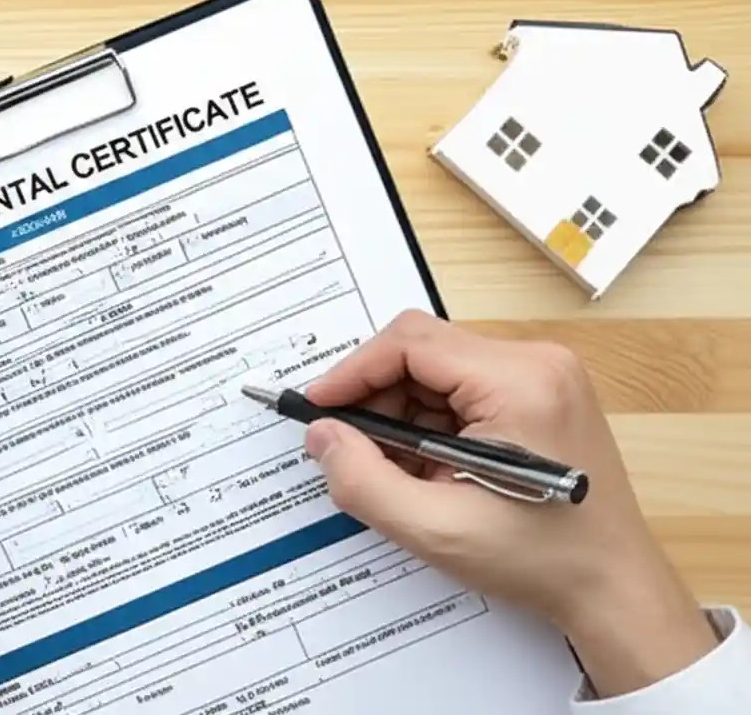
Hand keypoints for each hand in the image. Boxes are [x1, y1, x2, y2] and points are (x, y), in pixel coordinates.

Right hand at [303, 310, 716, 697]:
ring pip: (440, 368)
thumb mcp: (435, 528)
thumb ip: (363, 479)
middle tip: (352, 449)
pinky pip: (464, 387)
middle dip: (377, 396)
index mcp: (518, 382)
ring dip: (404, 412)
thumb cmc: (542, 560)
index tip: (316, 408)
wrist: (614, 587)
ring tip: (399, 470)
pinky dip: (432, 421)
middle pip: (424, 351)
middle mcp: (537, 362)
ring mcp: (545, 374)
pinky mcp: (542, 392)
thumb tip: (321, 435)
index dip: (352, 372)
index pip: (410, 343)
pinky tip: (430, 467)